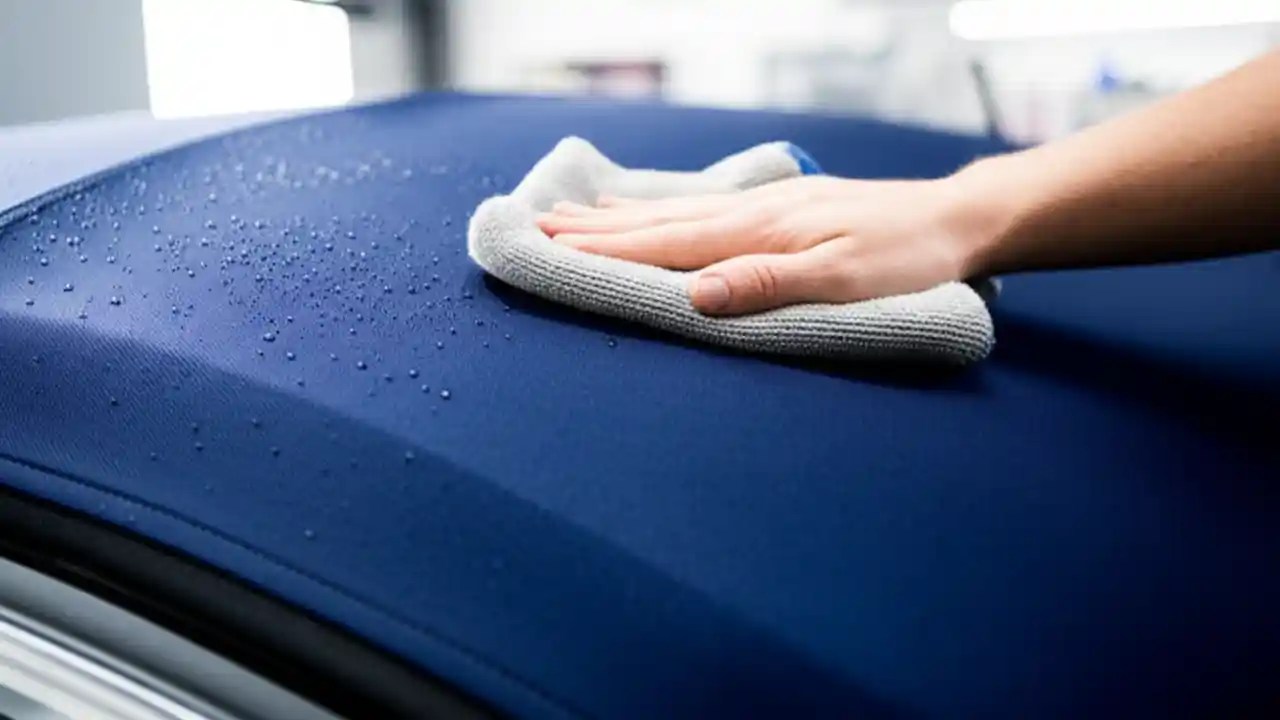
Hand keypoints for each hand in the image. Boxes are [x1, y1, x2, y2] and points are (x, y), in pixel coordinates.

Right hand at [536, 174, 991, 315]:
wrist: (956, 220)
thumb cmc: (906, 259)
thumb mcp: (844, 280)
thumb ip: (767, 285)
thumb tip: (694, 295)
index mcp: (759, 231)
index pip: (665, 244)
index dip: (605, 249)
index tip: (550, 246)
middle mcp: (753, 212)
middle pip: (658, 222)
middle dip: (595, 228)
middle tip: (538, 224)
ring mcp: (766, 207)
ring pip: (677, 211)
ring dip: (621, 215)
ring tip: (575, 212)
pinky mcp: (781, 209)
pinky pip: (705, 208)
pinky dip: (666, 209)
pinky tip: (653, 208)